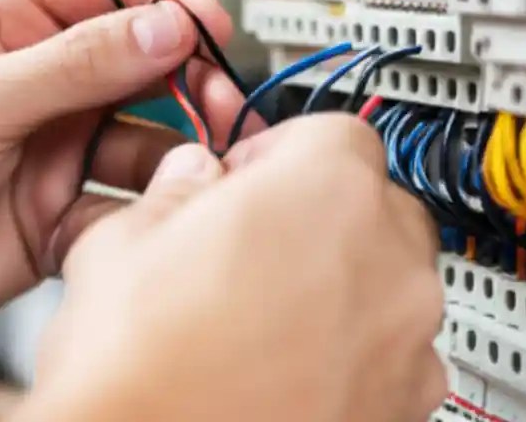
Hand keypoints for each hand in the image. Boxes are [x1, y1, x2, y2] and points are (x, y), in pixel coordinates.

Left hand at [0, 0, 255, 390]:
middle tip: (222, 103)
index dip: (163, 0)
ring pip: (139, 132)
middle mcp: (23, 84)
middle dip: (184, 76)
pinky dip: (151, 203)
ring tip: (206, 160)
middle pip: (133, 60)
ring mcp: (38, 151)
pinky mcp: (49, 217)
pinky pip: (122, 200)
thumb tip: (162, 22)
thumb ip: (75, 65)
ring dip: (179, 143)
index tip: (213, 27)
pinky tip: (160, 209)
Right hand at [19, 115, 445, 421]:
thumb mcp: (118, 242)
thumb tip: (187, 184)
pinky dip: (346, 355)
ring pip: (383, 283)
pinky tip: (276, 370)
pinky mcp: (405, 408)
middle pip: (370, 204)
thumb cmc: (134, 373)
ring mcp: (408, 345)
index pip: (331, 131)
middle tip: (244, 247)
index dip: (274, 151)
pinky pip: (388, 356)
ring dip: (332, 286)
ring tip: (251, 320)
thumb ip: (172, 192)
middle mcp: (388, 264)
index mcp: (325, 192)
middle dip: (313, 216)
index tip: (241, 179)